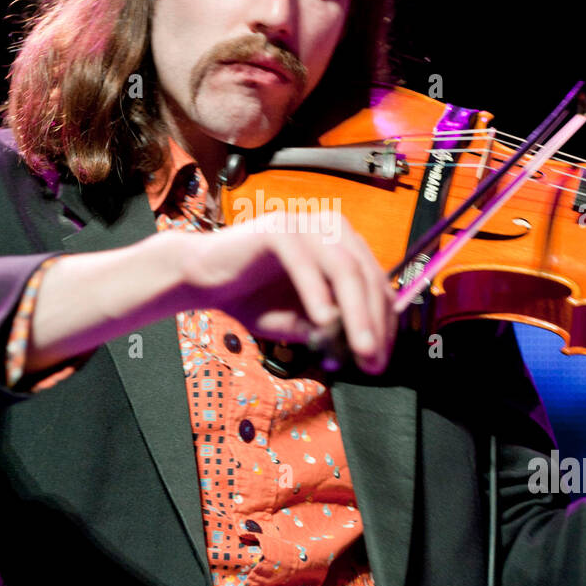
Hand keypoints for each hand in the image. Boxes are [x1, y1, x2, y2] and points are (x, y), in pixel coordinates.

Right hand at [179, 214, 397, 374]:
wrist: (201, 279)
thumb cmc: (252, 298)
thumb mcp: (301, 322)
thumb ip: (333, 330)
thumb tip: (368, 351)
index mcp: (343, 247)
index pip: (378, 285)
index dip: (385, 324)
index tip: (380, 360)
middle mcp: (331, 229)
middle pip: (368, 277)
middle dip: (375, 323)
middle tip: (373, 360)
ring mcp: (306, 225)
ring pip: (346, 270)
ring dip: (356, 313)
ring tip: (359, 348)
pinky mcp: (279, 229)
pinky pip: (306, 263)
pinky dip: (318, 294)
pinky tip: (323, 321)